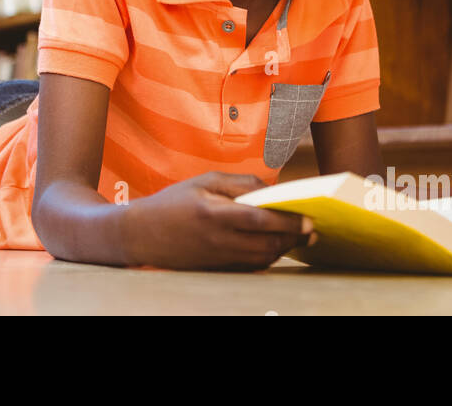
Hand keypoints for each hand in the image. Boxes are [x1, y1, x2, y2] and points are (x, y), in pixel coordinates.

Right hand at [121, 172, 315, 270]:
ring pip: (262, 258)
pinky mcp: (217, 269)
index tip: (308, 219)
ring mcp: (218, 258)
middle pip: (267, 244)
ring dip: (283, 249)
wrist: (140, 234)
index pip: (261, 219)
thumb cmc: (172, 202)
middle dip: (293, 238)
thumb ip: (240, 183)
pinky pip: (251, 266)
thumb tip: (271, 190)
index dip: (288, 221)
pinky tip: (274, 245)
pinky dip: (267, 256)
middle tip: (311, 230)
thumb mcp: (203, 181)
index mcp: (214, 214)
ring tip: (297, 236)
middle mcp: (218, 240)